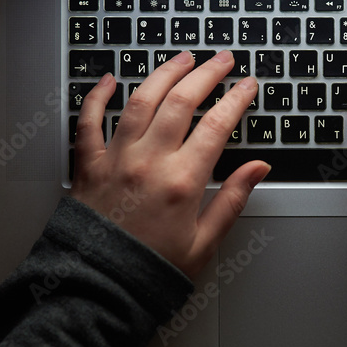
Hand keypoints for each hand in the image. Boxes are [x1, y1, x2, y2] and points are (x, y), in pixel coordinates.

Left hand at [71, 50, 268, 279]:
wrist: (99, 288)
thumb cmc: (151, 271)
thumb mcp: (204, 243)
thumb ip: (232, 200)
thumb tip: (258, 169)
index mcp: (182, 182)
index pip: (216, 126)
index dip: (236, 99)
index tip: (247, 86)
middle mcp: (148, 162)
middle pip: (181, 101)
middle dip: (206, 73)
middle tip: (222, 59)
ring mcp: (115, 159)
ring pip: (141, 99)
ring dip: (164, 73)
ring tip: (182, 58)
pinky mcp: (88, 166)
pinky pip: (89, 120)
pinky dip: (98, 96)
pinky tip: (109, 80)